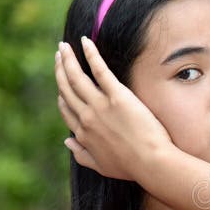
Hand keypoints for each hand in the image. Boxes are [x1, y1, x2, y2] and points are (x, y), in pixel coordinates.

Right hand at [55, 36, 172, 180]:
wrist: (151, 162)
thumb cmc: (131, 167)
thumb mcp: (101, 166)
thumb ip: (81, 154)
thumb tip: (67, 142)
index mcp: (83, 134)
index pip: (67, 110)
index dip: (62, 95)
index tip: (61, 84)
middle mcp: (87, 117)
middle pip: (67, 88)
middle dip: (60, 70)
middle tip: (58, 56)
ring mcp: (100, 106)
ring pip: (76, 77)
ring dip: (68, 59)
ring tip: (63, 46)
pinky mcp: (118, 96)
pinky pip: (100, 71)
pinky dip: (90, 55)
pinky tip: (84, 42)